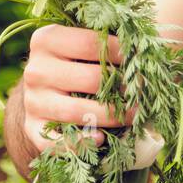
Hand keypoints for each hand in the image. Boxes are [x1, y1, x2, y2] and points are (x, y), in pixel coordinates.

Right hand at [10, 24, 135, 168]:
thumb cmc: (78, 60)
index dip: (121, 51)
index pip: (90, 43)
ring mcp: (32, 101)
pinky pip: (53, 142)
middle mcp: (35, 70)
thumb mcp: (86, 42)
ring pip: (76, 111)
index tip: (143, 57)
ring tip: (135, 115)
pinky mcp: (32, 128)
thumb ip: (109, 40)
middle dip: (122, 86)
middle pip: (89, 79)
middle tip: (145, 90)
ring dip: (111, 116)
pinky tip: (100, 139)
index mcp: (46, 39)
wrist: (48, 88)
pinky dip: (78, 143)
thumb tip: (149, 43)